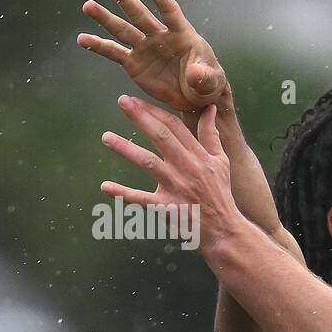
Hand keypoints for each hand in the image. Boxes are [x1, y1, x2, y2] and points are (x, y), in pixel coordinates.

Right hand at [78, 0, 226, 113]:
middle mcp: (159, 36)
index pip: (170, 11)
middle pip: (140, 15)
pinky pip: (114, 53)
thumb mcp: (212, 81)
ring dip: (105, 18)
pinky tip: (82, 39)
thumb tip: (194, 73)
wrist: (195, 98)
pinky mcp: (134, 63)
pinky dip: (98, 46)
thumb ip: (204, 76)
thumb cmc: (208, 83)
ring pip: (123, 30)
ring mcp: (145, 48)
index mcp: (182, 34)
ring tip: (88, 6)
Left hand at [100, 95, 245, 253]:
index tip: (136, 100)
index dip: (155, 111)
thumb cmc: (220, 194)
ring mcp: (176, 187)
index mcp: (198, 156)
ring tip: (107, 137)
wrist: (225, 230)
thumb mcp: (221, 162)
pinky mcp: (168, 208)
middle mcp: (187, 168)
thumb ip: (211, 135)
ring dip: (126, 149)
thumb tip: (209, 109)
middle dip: (141, 118)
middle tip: (122, 102)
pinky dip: (124, 194)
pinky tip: (106, 186)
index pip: (175, 127)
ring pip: (148, 163)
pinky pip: (142, 200)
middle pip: (161, 137)